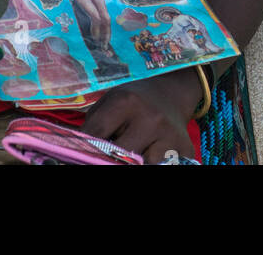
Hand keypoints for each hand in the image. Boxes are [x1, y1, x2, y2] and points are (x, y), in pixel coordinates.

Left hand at [80, 71, 199, 163]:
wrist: (171, 95)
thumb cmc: (133, 100)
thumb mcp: (111, 101)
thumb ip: (94, 124)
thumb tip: (77, 150)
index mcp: (127, 102)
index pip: (97, 134)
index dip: (84, 148)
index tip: (76, 156)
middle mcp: (150, 119)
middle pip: (119, 155)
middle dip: (108, 159)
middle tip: (104, 156)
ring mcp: (170, 137)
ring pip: (142, 166)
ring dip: (131, 163)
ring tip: (126, 156)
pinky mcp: (186, 152)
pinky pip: (162, 167)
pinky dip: (150, 164)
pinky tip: (146, 156)